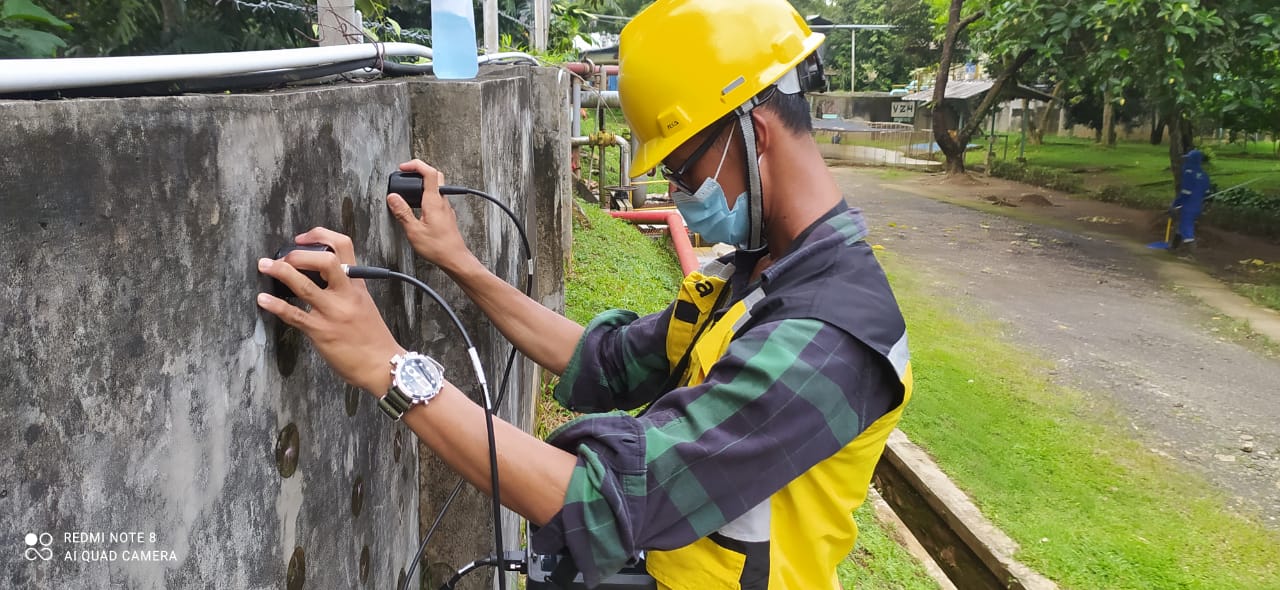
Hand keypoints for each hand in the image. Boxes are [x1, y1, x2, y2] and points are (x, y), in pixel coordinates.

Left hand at [255, 227, 404, 392]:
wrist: (383, 365)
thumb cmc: (372, 338)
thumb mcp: (364, 304)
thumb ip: (345, 288)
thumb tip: (319, 277)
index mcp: (357, 285)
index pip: (343, 246)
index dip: (319, 235)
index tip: (302, 238)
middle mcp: (346, 295)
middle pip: (325, 259)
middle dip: (299, 253)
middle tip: (282, 257)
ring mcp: (333, 313)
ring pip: (304, 285)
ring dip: (280, 272)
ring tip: (264, 266)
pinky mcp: (321, 332)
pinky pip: (295, 315)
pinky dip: (276, 306)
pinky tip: (263, 300)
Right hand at [387, 159, 476, 274]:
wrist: (455, 259)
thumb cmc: (438, 247)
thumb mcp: (414, 230)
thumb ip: (402, 212)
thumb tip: (393, 198)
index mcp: (434, 201)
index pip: (429, 172)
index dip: (415, 165)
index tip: (403, 168)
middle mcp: (442, 202)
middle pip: (435, 176)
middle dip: (419, 171)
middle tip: (407, 174)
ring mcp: (446, 208)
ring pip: (436, 187)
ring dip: (423, 184)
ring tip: (410, 190)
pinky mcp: (446, 216)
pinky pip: (437, 199)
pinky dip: (426, 196)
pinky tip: (419, 206)